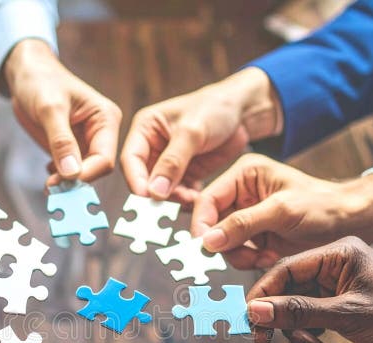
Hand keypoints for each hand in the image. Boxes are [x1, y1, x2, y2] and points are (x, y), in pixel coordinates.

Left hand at [4, 39, 121, 184]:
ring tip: (48, 185)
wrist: (26, 73)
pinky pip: (71, 171)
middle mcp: (101, 132)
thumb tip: (71, 174)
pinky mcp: (73, 148)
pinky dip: (60, 177)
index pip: (105, 158)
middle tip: (52, 190)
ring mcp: (87, 142)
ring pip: (84, 173)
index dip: (85, 174)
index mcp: (106, 118)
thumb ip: (61, 141)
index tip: (61, 183)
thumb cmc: (40, 81)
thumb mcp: (49, 108)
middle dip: (76, 182)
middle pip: (96, 169)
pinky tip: (48, 173)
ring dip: (67, 183)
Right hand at [121, 67, 279, 203]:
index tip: (147, 197)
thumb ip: (173, 162)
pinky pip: (179, 194)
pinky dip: (187, 199)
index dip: (136, 180)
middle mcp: (152, 148)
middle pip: (144, 179)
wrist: (241, 113)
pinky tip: (198, 199)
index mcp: (145, 129)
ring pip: (162, 190)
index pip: (131, 159)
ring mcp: (168, 164)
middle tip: (171, 204)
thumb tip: (155, 191)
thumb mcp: (192, 132)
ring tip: (191, 199)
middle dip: (157, 194)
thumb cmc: (214, 108)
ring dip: (174, 199)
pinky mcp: (184, 175)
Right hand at [193, 154, 372, 267]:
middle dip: (227, 244)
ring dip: (239, 256)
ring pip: (222, 242)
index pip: (208, 200)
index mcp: (244, 174)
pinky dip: (249, 260)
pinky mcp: (254, 235)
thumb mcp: (281, 212)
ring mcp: (246, 216)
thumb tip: (206, 240)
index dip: (202, 224)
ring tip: (263, 258)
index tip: (205, 247)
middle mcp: (241, 193)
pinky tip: (269, 257)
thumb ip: (242, 224)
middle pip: (212, 224)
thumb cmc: (322, 206)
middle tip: (248, 256)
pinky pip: (237, 252)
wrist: (349, 222)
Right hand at [245, 236, 372, 342]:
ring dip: (295, 330)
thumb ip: (299, 312)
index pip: (286, 268)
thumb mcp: (346, 315)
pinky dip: (307, 334)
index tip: (249, 317)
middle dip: (278, 315)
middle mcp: (334, 265)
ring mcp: (337, 285)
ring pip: (295, 306)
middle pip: (287, 288)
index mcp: (338, 253)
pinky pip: (309, 316)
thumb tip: (257, 311)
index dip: (264, 293)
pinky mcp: (340, 304)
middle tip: (265, 339)